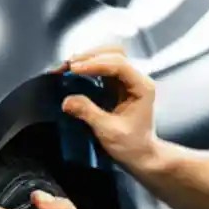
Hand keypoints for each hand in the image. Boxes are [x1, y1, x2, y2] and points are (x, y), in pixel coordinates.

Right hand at [55, 46, 160, 167]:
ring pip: (107, 56)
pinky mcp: (116, 85)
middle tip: (68, 66)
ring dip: (87, 59)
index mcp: (141, 87)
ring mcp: (126, 80)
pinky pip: (101, 68)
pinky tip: (74, 73)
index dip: (95, 63)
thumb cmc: (131, 145)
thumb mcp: (109, 132)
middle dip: (90, 56)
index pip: (119, 64)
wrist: (141, 155)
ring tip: (68, 68)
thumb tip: (67, 100)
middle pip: (114, 53)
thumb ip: (88, 113)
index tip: (74, 69)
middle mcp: (135, 79)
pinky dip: (86, 67)